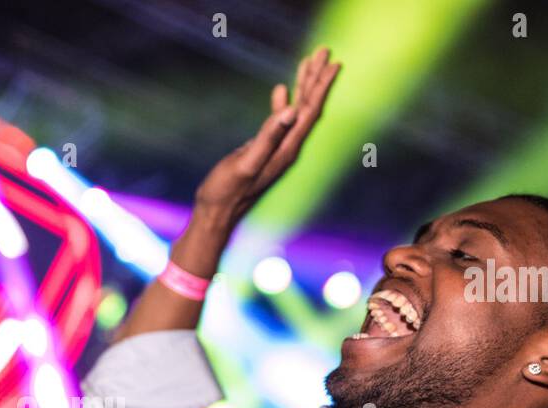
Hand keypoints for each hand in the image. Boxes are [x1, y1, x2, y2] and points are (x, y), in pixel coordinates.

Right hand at [192, 47, 340, 226]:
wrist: (215, 214)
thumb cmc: (226, 192)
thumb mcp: (247, 163)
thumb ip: (268, 137)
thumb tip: (291, 110)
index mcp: (287, 149)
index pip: (310, 111)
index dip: (321, 86)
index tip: (332, 62)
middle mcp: (287, 149)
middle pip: (308, 108)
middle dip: (316, 79)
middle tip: (324, 52)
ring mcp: (276, 150)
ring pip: (296, 112)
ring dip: (304, 87)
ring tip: (309, 63)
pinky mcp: (264, 151)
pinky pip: (280, 121)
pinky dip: (284, 103)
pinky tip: (282, 92)